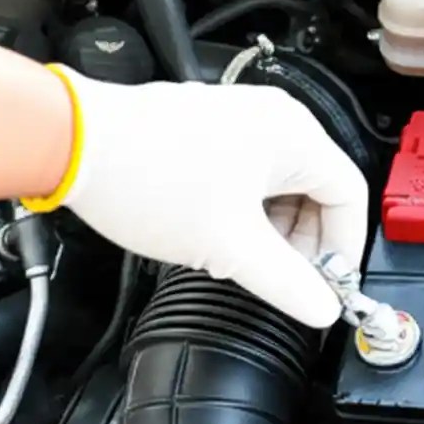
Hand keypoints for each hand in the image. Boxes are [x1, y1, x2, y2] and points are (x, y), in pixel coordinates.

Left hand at [37, 66, 368, 327]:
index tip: (325, 281)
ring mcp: (239, 117)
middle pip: (317, 189)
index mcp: (295, 136)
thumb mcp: (229, 247)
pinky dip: (244, 206)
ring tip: (238, 256)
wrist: (74, 144)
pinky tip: (214, 231)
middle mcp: (274, 118)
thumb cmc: (146, 177)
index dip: (343, 247)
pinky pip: (249, 170)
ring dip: (271, 226)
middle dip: (303, 240)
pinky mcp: (208, 125)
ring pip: (280, 182)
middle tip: (281, 276)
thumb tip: (319, 307)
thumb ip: (286, 283)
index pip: (350, 195)